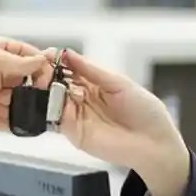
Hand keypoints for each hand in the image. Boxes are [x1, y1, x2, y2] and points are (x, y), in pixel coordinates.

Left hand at [0, 35, 48, 129]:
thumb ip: (13, 62)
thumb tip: (41, 62)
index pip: (26, 56)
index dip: (41, 63)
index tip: (54, 72)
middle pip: (27, 80)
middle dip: (40, 86)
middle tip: (53, 94)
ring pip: (19, 101)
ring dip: (32, 105)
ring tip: (47, 111)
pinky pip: (6, 120)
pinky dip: (18, 123)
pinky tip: (31, 125)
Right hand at [48, 49, 190, 195]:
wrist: (154, 142)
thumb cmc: (145, 111)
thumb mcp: (119, 83)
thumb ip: (92, 70)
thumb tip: (68, 54)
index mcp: (94, 84)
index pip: (69, 70)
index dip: (58, 62)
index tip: (49, 53)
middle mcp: (82, 99)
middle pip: (57, 84)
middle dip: (48, 74)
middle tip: (41, 66)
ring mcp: (77, 116)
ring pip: (53, 100)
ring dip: (47, 89)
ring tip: (46, 79)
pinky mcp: (75, 133)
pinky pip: (58, 119)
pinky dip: (54, 107)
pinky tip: (56, 97)